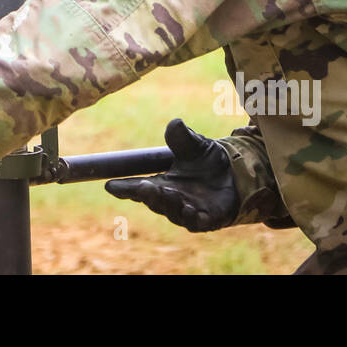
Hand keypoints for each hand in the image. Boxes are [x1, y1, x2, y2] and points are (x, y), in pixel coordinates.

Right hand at [104, 119, 239, 231]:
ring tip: (169, 193)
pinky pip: (198, 223)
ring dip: (170, 204)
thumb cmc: (206, 161)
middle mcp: (170, 199)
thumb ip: (182, 138)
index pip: (136, 187)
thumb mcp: (194, 146)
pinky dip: (194, 219)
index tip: (110, 185)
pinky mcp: (208, 219)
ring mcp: (188, 211)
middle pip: (154, 201)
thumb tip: (176, 124)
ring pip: (174, 212)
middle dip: (148, 195)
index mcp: (160, 183)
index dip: (123, 188)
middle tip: (142, 186)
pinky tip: (192, 211)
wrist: (236, 174)